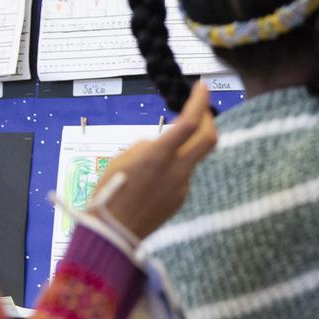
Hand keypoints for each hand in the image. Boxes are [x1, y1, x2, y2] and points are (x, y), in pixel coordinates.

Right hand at [95, 81, 216, 240]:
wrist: (112, 232)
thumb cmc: (110, 193)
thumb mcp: (122, 158)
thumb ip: (148, 146)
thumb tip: (162, 142)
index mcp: (158, 156)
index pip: (189, 122)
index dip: (200, 101)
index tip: (203, 86)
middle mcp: (176, 170)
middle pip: (209, 138)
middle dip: (208, 119)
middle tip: (200, 109)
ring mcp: (182, 186)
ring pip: (194, 157)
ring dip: (187, 145)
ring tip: (162, 149)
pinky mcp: (181, 198)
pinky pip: (183, 175)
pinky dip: (175, 166)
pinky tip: (155, 176)